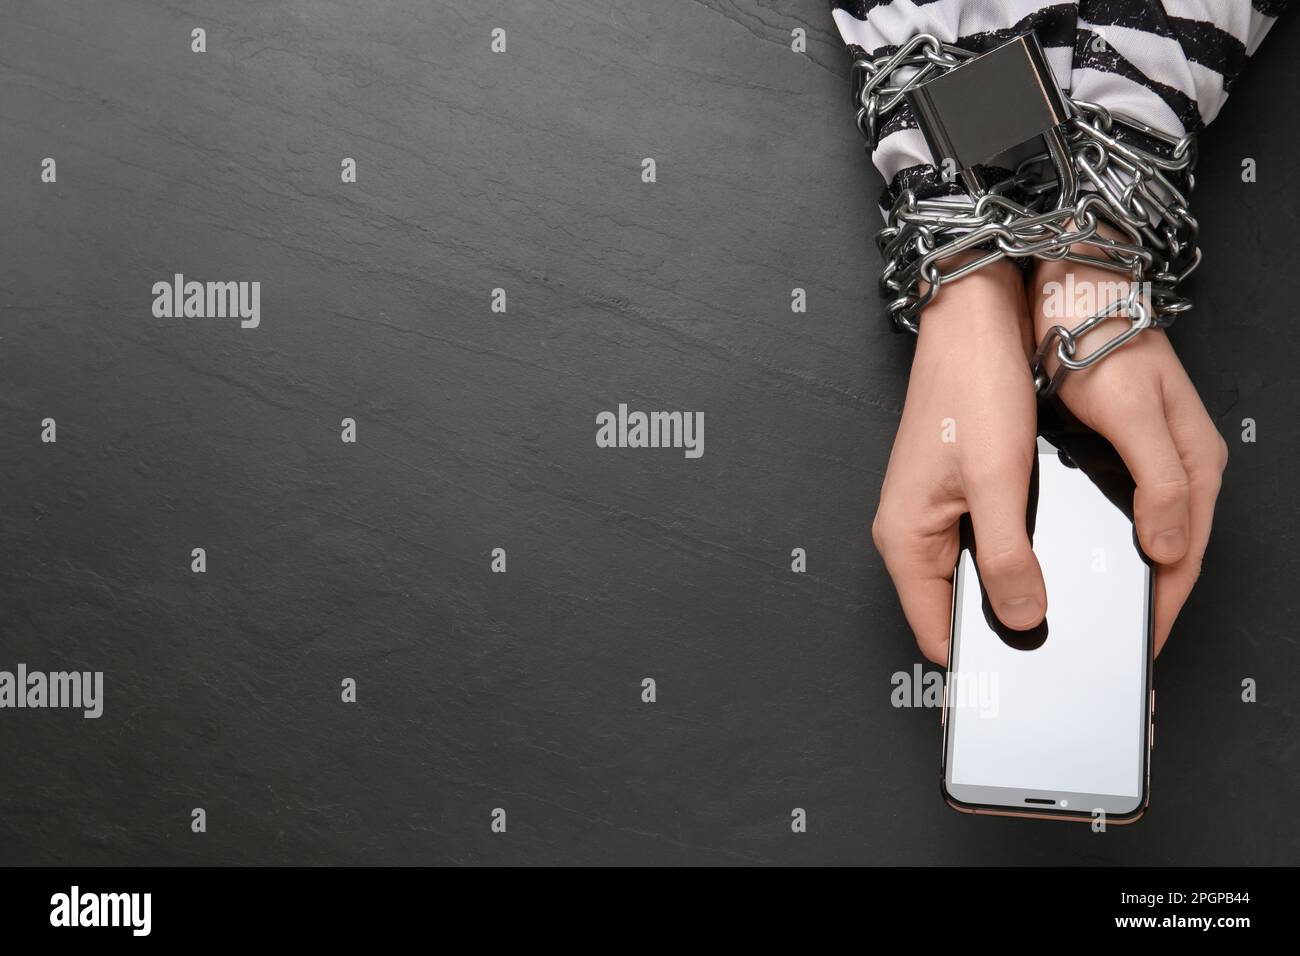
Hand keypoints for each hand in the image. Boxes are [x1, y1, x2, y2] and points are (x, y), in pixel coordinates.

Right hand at [872, 261, 1046, 663]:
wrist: (972, 324)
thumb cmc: (970, 388)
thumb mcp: (997, 480)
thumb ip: (1007, 557)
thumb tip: (1024, 617)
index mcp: (905, 539)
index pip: (936, 635)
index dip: (981, 663)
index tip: (1027, 683)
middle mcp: (911, 535)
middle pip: (954, 612)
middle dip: (1003, 631)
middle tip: (1057, 645)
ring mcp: (931, 517)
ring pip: (973, 581)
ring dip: (1012, 593)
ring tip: (1056, 602)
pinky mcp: (954, 499)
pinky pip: (982, 550)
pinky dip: (1015, 561)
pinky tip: (1047, 557)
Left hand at [1030, 257, 1227, 655]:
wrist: (1073, 290)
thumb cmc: (1102, 338)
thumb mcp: (1130, 412)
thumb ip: (1160, 482)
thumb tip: (1170, 547)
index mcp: (1195, 466)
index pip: (1184, 559)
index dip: (1162, 607)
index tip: (1138, 648)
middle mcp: (1179, 469)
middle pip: (1166, 556)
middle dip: (1141, 602)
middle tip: (1105, 647)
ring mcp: (1150, 462)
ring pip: (1141, 538)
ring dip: (1120, 578)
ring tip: (1085, 618)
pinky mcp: (1119, 453)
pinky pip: (1116, 516)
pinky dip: (1098, 547)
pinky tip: (1070, 563)